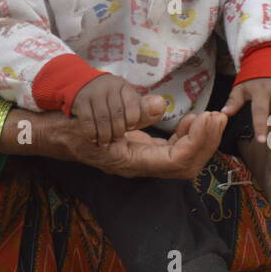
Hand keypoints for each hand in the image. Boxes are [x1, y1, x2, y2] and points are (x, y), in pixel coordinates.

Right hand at [0, 105, 224, 179]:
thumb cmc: (71, 126)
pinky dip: (188, 138)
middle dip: (206, 143)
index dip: (197, 143)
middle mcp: (139, 166)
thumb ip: (130, 113)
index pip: (175, 161)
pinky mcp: (143, 152)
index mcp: (130, 161)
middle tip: (218, 116)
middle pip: (185, 166)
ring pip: (183, 161)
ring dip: (201, 141)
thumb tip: (162, 105)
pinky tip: (192, 121)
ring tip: (211, 117)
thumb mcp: (95, 117)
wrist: (53, 135)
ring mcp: (142, 161)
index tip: (207, 118)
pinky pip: (174, 151)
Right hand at [71, 74, 161, 145]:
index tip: (130, 127)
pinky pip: (88, 122)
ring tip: (106, 141)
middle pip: (120, 116)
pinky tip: (94, 138)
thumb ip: (144, 112)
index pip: (135, 107)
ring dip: (106, 135)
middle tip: (117, 138)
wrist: (75, 91)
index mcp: (123, 87)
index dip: (133, 121)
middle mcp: (109, 86)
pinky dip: (92, 134)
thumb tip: (162, 104)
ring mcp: (93, 92)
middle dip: (119, 132)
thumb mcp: (126, 105)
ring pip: (104, 120)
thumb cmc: (107, 104)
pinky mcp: (79, 100)